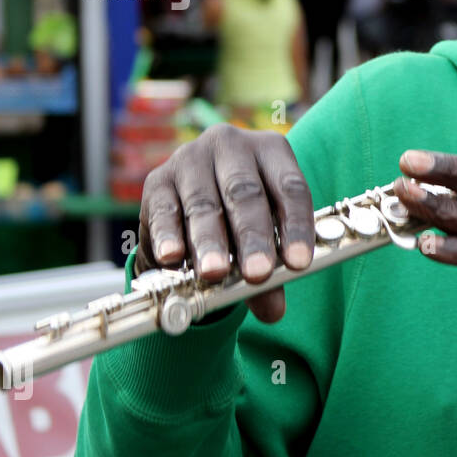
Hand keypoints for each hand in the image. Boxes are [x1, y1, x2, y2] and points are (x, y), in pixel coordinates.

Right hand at [137, 124, 315, 322]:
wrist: (194, 204)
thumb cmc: (243, 217)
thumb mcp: (265, 235)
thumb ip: (271, 270)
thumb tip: (273, 311)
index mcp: (272, 150)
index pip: (291, 187)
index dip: (296, 226)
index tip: (299, 264)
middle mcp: (231, 145)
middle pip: (245, 193)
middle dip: (252, 237)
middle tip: (257, 274)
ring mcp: (190, 158)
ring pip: (204, 204)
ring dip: (209, 242)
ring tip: (215, 274)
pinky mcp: (157, 180)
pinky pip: (164, 211)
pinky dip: (168, 236)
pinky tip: (173, 258)